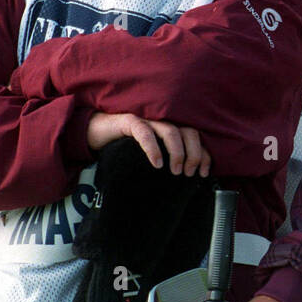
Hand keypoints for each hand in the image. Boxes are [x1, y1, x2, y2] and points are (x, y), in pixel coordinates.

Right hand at [86, 111, 210, 176]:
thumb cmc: (126, 146)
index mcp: (171, 129)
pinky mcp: (130, 121)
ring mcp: (148, 120)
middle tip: (188, 173)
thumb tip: (185, 180)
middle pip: (189, 133)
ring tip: (174, 171)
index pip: (196, 138)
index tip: (204, 173)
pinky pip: (145, 132)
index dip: (204, 155)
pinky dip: (153, 148)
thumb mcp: (152, 155)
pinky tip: (156, 163)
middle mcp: (163, 121)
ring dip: (177, 152)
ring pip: (171, 131)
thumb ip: (167, 161)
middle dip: (194, 154)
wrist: (97, 132)